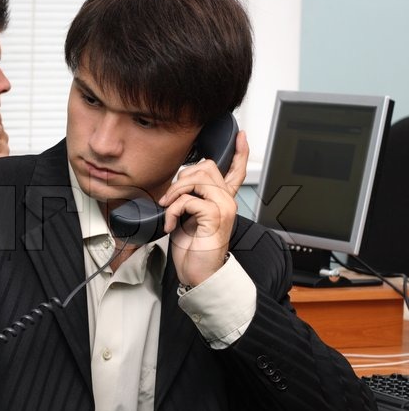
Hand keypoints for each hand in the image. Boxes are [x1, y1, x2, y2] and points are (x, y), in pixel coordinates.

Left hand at [158, 130, 248, 286]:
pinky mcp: (215, 216)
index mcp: (222, 200)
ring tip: (168, 211)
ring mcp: (224, 207)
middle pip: (206, 167)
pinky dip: (173, 211)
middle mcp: (227, 200)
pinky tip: (171, 225)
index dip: (239, 152)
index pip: (236, 171)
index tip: (240, 136)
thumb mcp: (188, 217)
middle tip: (169, 201)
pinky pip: (188, 199)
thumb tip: (179, 184)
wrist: (199, 274)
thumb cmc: (192, 249)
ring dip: (174, 194)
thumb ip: (190, 197)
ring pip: (196, 179)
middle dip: (181, 179)